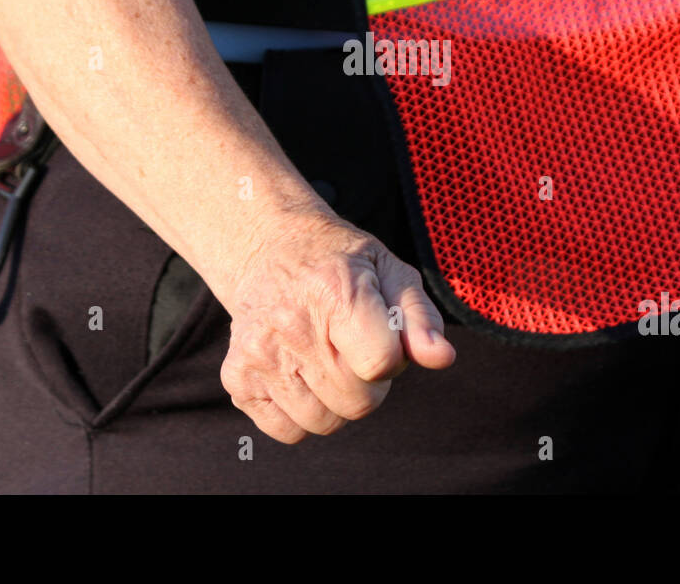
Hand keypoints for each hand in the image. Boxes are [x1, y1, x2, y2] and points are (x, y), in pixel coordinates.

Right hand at [218, 214, 456, 442]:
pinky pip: (288, 432)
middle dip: (369, 383)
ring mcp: (259, 354)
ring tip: (328, 359)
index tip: (382, 335)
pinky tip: (300, 373)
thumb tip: (441, 358)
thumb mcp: (389, 272)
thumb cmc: (341, 263)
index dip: (392, 358)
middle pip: (358, 402)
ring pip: (324, 423)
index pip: (381, 363)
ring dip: (336, 401)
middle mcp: (290, 324)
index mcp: (334, 292)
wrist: (268, 247)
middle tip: (354, 348)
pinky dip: (302, 414)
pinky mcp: (237, 378)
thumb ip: (420, 318)